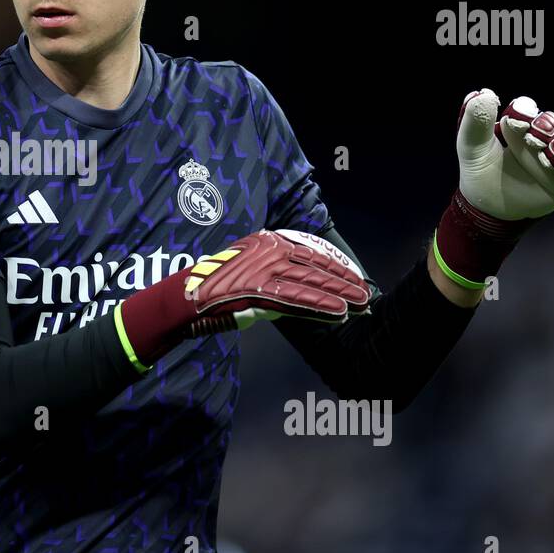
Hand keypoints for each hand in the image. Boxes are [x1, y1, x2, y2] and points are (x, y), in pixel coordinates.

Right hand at [183, 228, 370, 332]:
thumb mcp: (251, 272)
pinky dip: (322, 305)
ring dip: (339, 294)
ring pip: (312, 282)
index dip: (335, 266)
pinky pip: (298, 298)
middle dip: (343, 281)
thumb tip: (309, 293)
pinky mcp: (261, 289)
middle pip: (315, 266)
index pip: (310, 252)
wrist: (188, 297)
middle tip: (365, 293)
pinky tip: (340, 312)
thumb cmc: (218, 287)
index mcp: (268, 240)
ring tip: (361, 304)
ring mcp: (265, 268)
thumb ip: (279, 278)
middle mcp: (269, 250)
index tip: (353, 277)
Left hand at [457, 88, 553, 220]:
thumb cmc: (479, 169)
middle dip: (545, 128)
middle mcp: (540, 138)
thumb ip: (475, 121)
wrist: (487, 205)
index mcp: (518, 124)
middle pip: (551, 124)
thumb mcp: (471, 146)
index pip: (527, 109)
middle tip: (532, 139)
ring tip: (546, 158)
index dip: (524, 113)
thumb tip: (483, 94)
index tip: (514, 122)